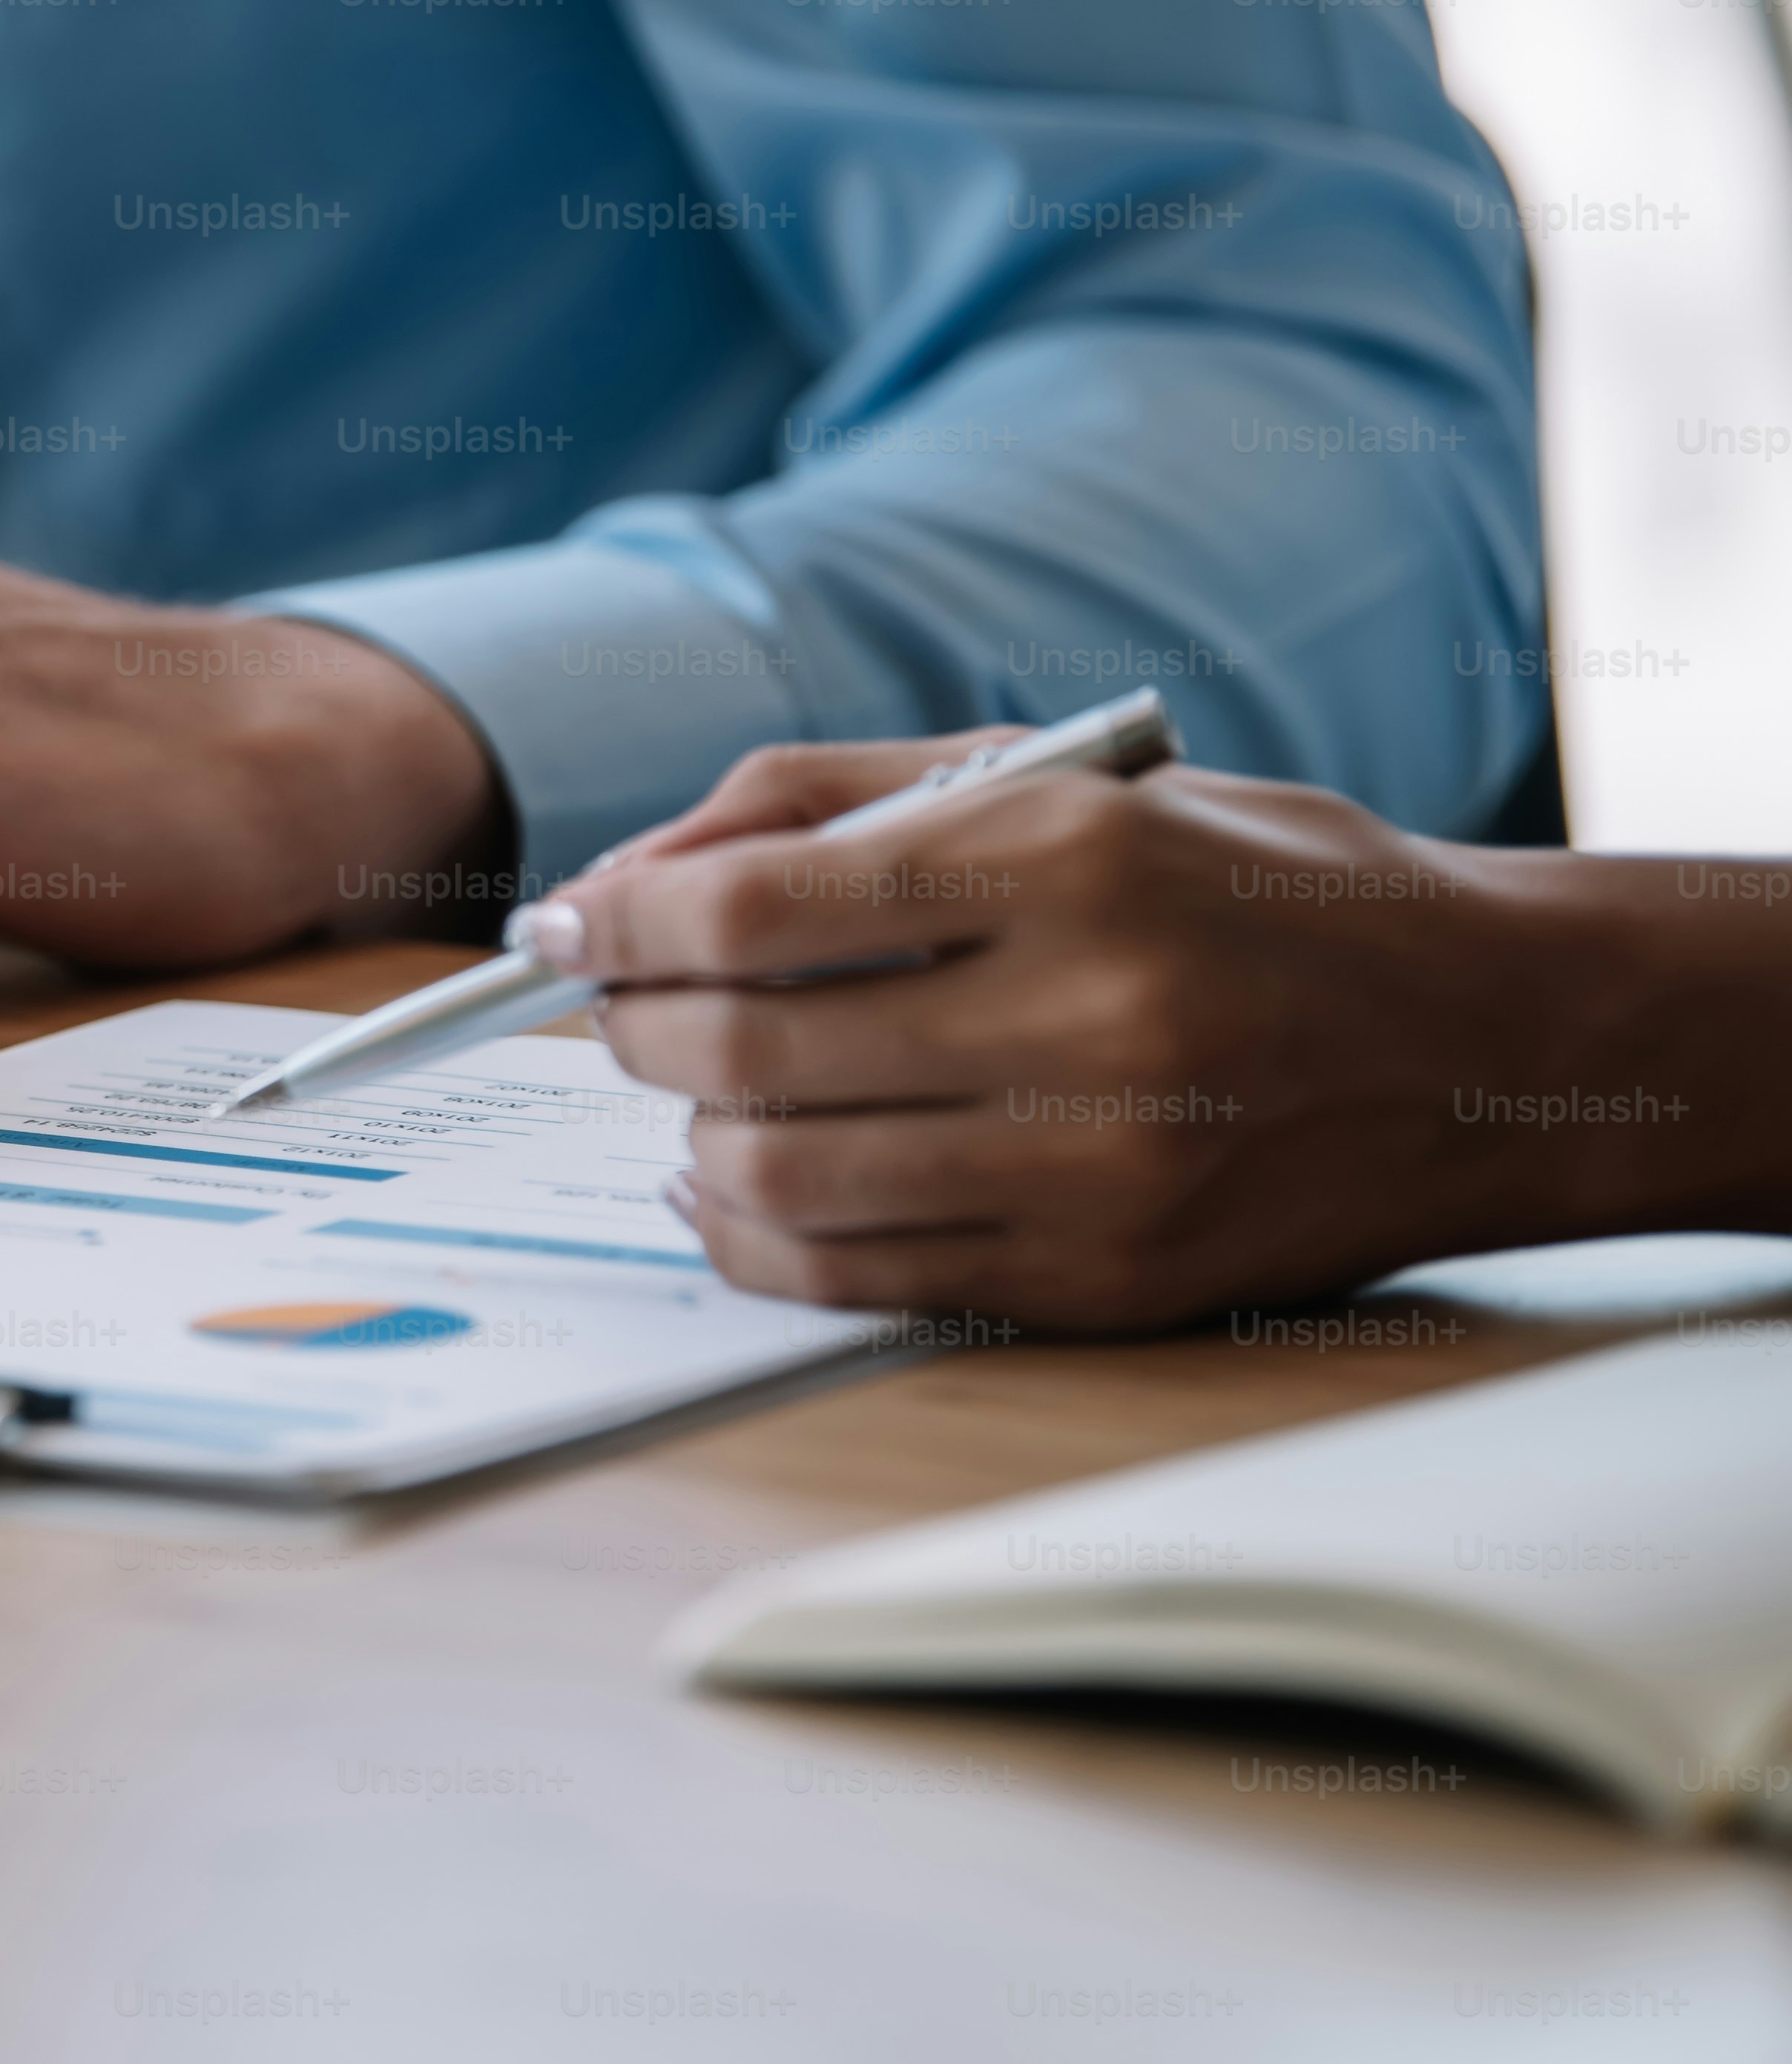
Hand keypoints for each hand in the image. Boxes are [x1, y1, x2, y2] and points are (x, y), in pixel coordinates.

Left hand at [530, 739, 1563, 1331]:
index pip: (751, 906)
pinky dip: (753, 1230)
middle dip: (634, 1023)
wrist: (1499, 1044)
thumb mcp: (1065, 781)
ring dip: (687, 1133)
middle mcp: (1088, 1018)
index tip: (565, 923)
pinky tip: (747, 1179)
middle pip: (739, 1046)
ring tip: (701, 1090)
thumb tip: (626, 873)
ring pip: (774, 1176)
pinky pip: (851, 1277)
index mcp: (1073, 862)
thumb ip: (827, 801)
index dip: (616, 918)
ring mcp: (1100, 1169)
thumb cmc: (1257, 889)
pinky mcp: (1102, 1282)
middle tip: (626, 1000)